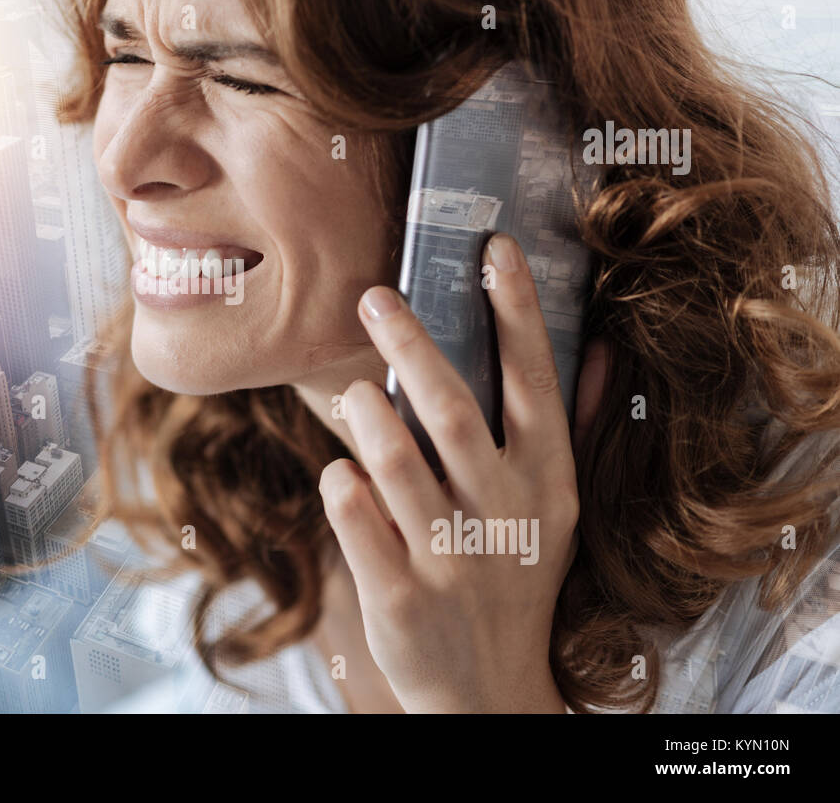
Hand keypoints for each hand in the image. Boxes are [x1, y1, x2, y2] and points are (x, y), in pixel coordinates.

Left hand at [319, 232, 608, 712]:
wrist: (488, 690)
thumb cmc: (516, 577)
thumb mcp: (555, 510)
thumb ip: (568, 427)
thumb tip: (600, 346)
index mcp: (546, 484)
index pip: (534, 384)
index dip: (515, 313)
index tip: (493, 251)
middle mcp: (503, 515)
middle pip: (452, 412)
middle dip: (413, 344)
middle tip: (376, 297)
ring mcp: (450, 559)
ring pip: (395, 461)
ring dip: (365, 414)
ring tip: (352, 390)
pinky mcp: (398, 595)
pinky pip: (355, 516)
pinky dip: (342, 483)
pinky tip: (342, 470)